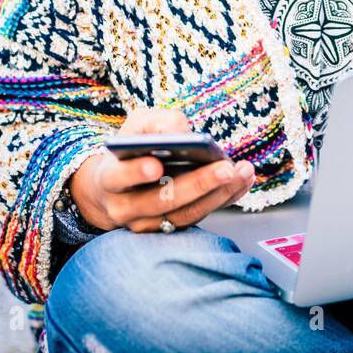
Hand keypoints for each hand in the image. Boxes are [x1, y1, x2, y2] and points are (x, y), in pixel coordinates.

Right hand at [69, 106, 255, 232]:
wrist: (118, 187)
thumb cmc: (133, 149)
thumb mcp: (137, 126)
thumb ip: (157, 124)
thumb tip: (182, 133)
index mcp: (109, 179)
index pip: (118, 178)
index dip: (135, 173)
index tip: (155, 165)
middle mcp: (125, 208)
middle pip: (161, 200)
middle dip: (196, 184)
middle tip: (225, 169)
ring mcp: (148, 224)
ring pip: (185, 214)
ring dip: (218, 194)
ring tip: (242, 171)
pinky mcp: (171, 229)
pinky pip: (200, 217)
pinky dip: (224, 198)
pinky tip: (243, 180)